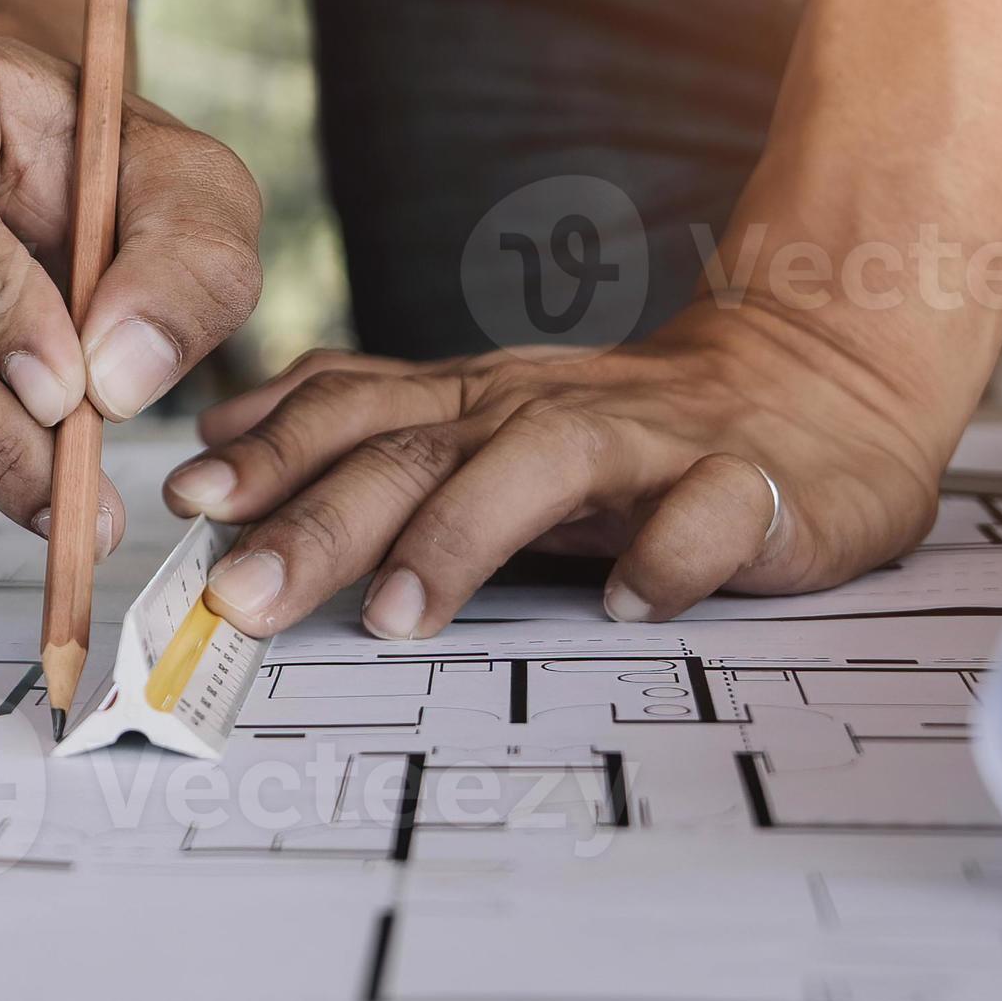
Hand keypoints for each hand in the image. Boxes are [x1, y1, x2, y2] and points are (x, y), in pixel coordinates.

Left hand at [160, 303, 954, 639]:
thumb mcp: (479, 421)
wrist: (815, 386)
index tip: (186, 501)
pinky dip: (667, 557)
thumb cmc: (623, 429)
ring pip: (537, 469)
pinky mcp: (744, 483)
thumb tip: (223, 453)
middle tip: (242, 596)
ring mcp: (641, 442)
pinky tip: (632, 601)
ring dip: (460, 538)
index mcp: (469, 402)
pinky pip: (705, 514)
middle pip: (411, 454)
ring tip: (399, 615)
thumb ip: (362, 433)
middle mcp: (537, 410)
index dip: (264, 452)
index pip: (346, 411)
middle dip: (317, 521)